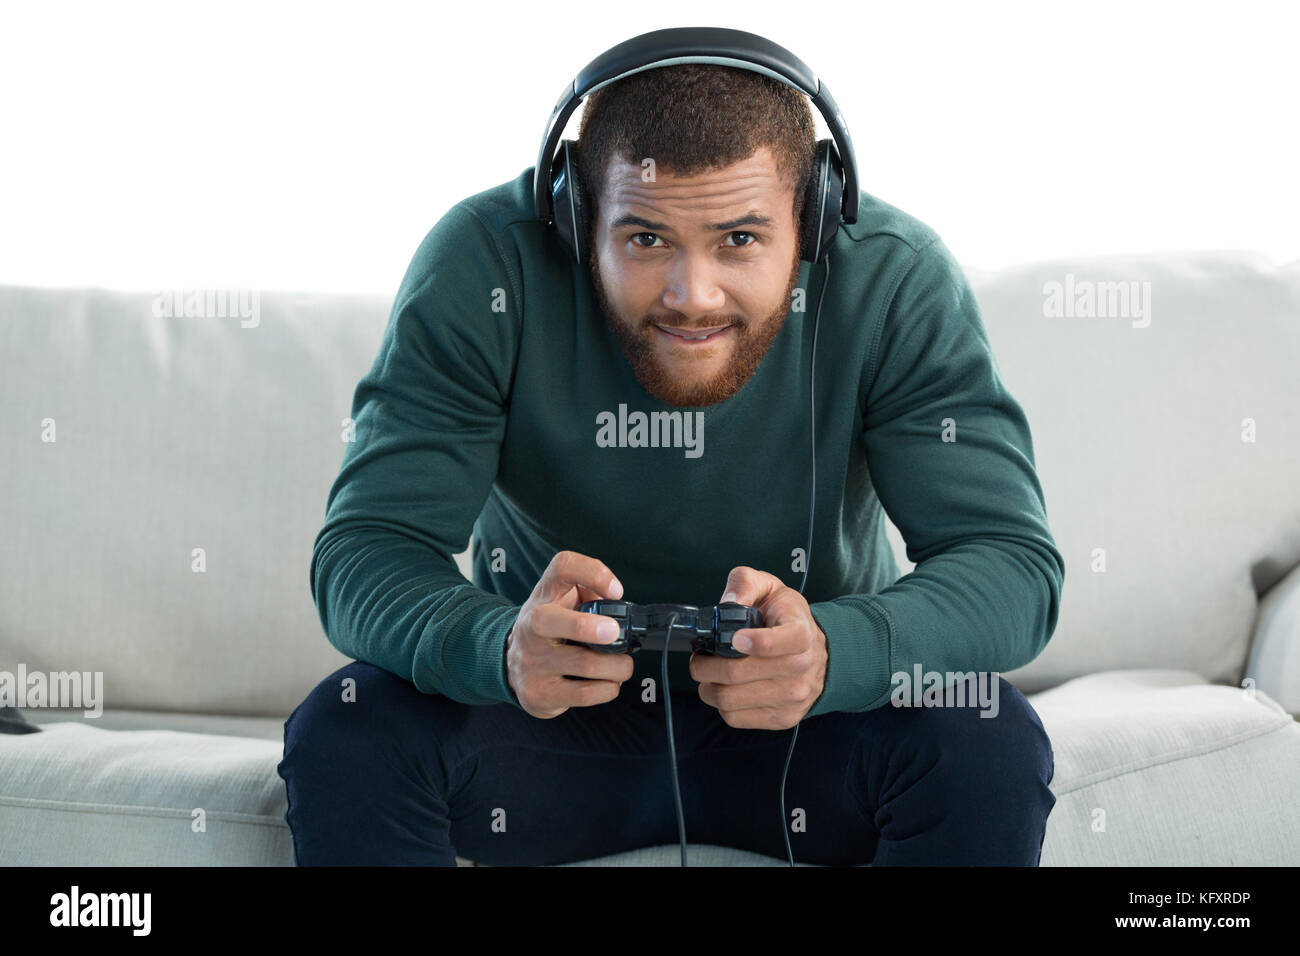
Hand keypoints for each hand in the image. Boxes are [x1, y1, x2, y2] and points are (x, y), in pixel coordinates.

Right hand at [505, 550, 633, 718]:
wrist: (512, 663)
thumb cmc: (553, 627)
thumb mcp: (565, 602)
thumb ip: (592, 595)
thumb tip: (621, 610)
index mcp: (545, 594)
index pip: (563, 566)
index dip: (593, 573)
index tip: (616, 592)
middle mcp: (531, 625)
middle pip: (548, 620)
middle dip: (587, 628)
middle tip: (614, 633)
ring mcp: (532, 661)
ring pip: (584, 664)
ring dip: (618, 666)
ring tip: (622, 665)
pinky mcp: (539, 693)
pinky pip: (585, 694)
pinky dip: (609, 688)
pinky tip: (609, 682)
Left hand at [690, 566, 827, 729]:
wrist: (818, 653)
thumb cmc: (787, 619)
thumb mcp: (770, 588)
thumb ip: (745, 583)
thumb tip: (727, 603)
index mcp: (800, 633)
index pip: (778, 642)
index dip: (753, 642)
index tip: (734, 638)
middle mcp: (801, 668)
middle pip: (738, 673)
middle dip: (706, 665)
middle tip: (699, 657)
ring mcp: (793, 697)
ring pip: (730, 699)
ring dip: (708, 686)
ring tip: (709, 673)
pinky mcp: (782, 718)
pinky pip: (735, 717)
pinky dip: (721, 704)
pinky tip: (726, 688)